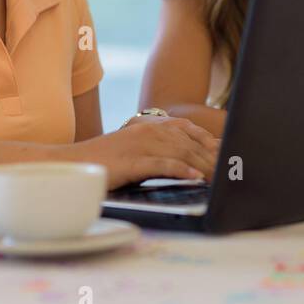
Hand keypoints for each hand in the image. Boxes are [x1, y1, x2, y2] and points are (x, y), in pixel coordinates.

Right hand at [69, 117, 219, 189]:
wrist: (71, 164)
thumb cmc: (104, 161)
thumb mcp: (134, 149)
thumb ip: (158, 150)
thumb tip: (188, 163)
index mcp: (148, 125)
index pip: (188, 129)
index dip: (210, 140)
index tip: (229, 152)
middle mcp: (147, 130)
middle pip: (189, 142)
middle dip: (213, 156)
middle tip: (232, 170)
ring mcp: (139, 144)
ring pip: (181, 152)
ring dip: (204, 165)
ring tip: (222, 177)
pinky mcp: (131, 161)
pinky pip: (161, 164)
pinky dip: (181, 170)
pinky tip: (195, 178)